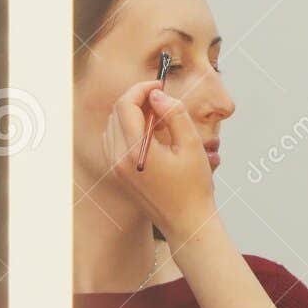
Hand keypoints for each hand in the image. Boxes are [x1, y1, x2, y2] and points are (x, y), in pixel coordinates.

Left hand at [104, 81, 215, 242]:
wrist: (187, 223)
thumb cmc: (194, 188)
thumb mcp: (191, 145)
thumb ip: (174, 113)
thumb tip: (158, 94)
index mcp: (134, 150)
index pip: (126, 105)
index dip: (141, 89)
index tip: (160, 85)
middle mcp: (118, 158)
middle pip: (117, 113)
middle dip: (137, 100)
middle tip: (163, 102)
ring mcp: (115, 168)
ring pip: (113, 126)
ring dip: (132, 115)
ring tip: (160, 121)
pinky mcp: (118, 174)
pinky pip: (114, 141)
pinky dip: (128, 130)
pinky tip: (151, 137)